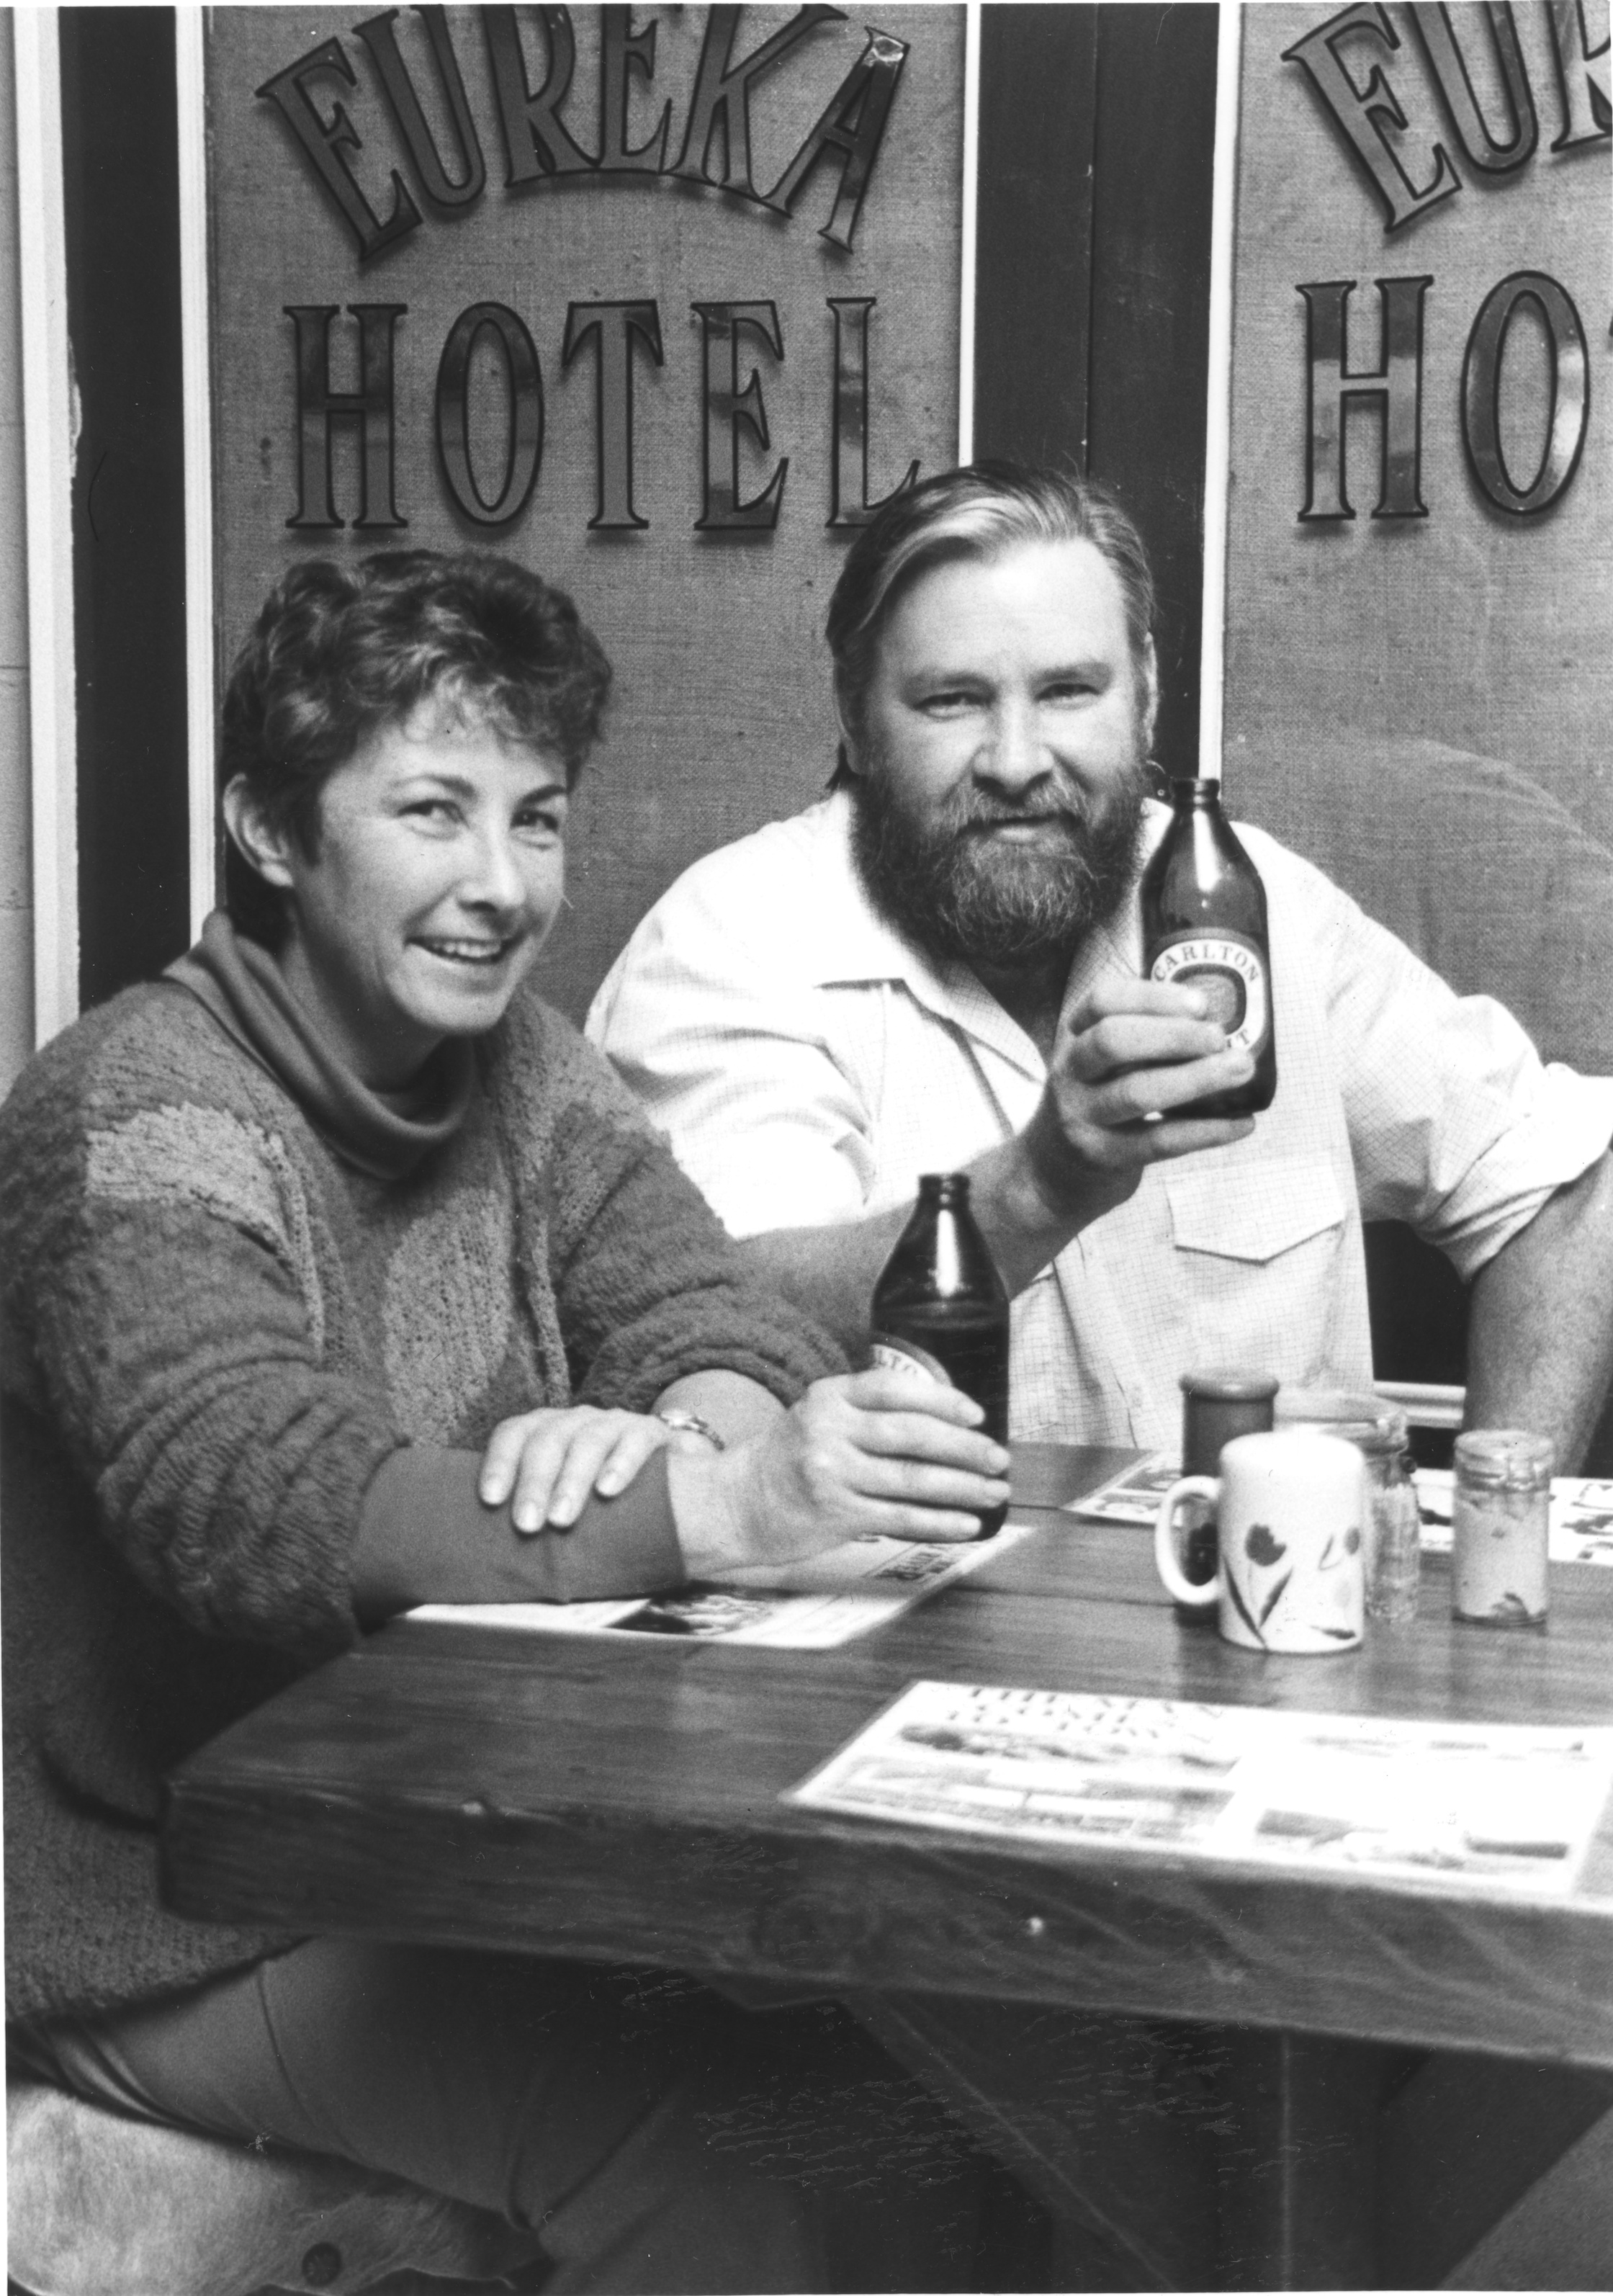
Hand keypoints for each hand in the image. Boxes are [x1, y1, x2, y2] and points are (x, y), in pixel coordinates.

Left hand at [479, 1406, 673, 1532]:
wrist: (669, 1477)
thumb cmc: (599, 1498)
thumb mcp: (562, 1497)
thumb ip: (537, 1512)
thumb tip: (494, 1559)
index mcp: (546, 1431)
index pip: (514, 1434)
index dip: (499, 1463)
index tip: (491, 1500)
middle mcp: (576, 1421)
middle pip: (547, 1440)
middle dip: (534, 1483)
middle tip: (527, 1525)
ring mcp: (614, 1423)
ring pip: (587, 1441)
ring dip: (571, 1480)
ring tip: (561, 1519)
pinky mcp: (650, 1432)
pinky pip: (634, 1441)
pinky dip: (620, 1464)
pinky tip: (608, 1490)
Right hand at [671, 1369, 1011, 1576]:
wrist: (737, 1503)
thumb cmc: (792, 1456)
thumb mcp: (820, 1415)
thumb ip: (868, 1411)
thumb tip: (946, 1422)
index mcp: (829, 1396)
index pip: (892, 1389)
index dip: (941, 1400)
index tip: (977, 1415)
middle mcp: (828, 1431)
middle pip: (910, 1435)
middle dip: (965, 1448)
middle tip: (1000, 1458)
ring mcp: (830, 1474)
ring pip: (912, 1479)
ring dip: (963, 1487)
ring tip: (995, 1492)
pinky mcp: (835, 1515)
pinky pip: (900, 1518)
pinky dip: (939, 1521)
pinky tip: (967, 1523)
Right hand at [1024, 976, 1256, 1211]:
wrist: (1052, 1170)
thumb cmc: (1099, 1102)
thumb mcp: (1103, 1063)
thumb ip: (1148, 1039)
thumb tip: (1227, 1021)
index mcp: (1076, 1036)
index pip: (1103, 1001)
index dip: (1153, 997)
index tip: (1201, 1003)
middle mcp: (1071, 1072)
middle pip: (1113, 1041)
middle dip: (1173, 1035)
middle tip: (1220, 1037)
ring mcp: (1082, 1116)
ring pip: (1135, 1092)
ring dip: (1195, 1079)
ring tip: (1241, 1069)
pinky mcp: (1102, 1156)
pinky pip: (1158, 1141)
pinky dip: (1206, 1131)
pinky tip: (1242, 1122)